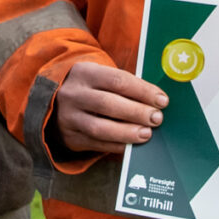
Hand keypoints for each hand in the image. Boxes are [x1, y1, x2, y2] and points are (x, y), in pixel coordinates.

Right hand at [52, 60, 168, 155]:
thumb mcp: (100, 77)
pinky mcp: (70, 137)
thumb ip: (124, 86)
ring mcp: (68, 117)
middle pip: (108, 104)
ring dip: (127, 132)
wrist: (55, 103)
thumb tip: (157, 102)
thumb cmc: (91, 89)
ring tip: (147, 133)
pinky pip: (96, 144)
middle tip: (157, 118)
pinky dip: (117, 145)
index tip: (162, 100)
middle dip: (137, 112)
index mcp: (84, 72)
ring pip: (100, 128)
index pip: (118, 80)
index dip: (143, 91)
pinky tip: (132, 145)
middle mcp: (73, 94)